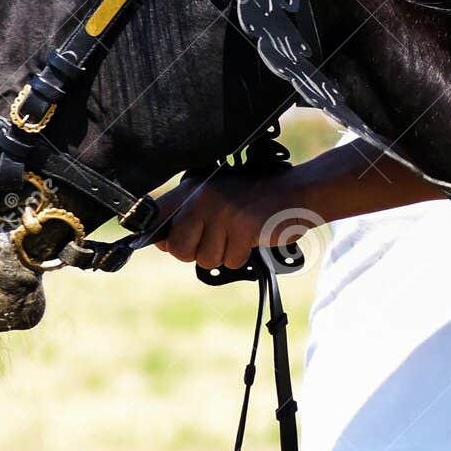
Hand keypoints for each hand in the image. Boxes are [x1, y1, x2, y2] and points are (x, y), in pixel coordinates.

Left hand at [157, 173, 310, 271]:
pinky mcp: (243, 226)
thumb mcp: (216, 198)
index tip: (169, 242)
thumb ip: (188, 217)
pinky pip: (231, 260)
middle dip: (195, 253)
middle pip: (178, 248)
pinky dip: (242, 256)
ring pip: (205, 259)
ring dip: (223, 254)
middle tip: (216, 240)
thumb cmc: (253, 200)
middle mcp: (203, 198)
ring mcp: (223, 212)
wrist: (294, 193)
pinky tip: (250, 238)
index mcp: (192, 190)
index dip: (159, 238)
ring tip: (237, 235)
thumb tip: (161, 243)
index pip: (155, 216)